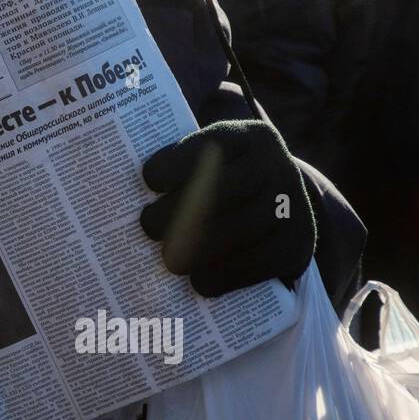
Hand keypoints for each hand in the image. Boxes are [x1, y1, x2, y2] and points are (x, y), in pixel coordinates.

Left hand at [139, 120, 315, 296]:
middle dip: (179, 211)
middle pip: (223, 190)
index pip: (212, 144)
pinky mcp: (299, 243)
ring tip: (167, 261)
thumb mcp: (213, 154)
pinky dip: (226, 275)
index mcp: (248, 136)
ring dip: (198, 250)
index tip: (148, 180)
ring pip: (240, 229)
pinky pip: (261, 262)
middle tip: (147, 227)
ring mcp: (292, 205)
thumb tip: (120, 151)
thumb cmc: (226, 179)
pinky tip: (199, 283)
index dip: (178, 162)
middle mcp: (275, 164)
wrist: (284, 206)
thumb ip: (179, 149)